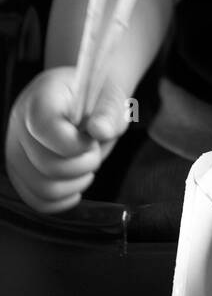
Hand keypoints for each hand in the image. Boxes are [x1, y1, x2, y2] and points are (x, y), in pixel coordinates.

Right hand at [4, 67, 127, 213]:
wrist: (84, 95)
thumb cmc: (98, 94)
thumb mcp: (111, 94)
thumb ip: (108, 111)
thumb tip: (100, 130)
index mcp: (42, 97)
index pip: (45, 128)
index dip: (75, 144)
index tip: (93, 137)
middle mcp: (20, 123)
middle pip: (46, 165)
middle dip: (83, 165)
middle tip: (94, 149)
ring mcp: (15, 148)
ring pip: (41, 188)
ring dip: (75, 184)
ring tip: (86, 165)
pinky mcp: (19, 171)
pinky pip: (35, 200)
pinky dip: (61, 200)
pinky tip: (77, 185)